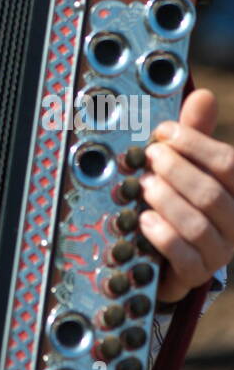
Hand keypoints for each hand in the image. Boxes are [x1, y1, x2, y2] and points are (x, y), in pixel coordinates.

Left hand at [140, 88, 233, 303]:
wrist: (165, 252)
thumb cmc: (177, 197)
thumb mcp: (184, 163)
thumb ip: (193, 134)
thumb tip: (204, 94)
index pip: (229, 164)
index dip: (195, 144)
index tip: (163, 132)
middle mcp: (233, 220)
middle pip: (212, 194)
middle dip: (177, 171)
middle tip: (150, 157)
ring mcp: (218, 250)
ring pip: (198, 225)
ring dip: (167, 201)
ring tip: (144, 186)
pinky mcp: (196, 275)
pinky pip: (185, 257)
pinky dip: (163, 236)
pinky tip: (144, 220)